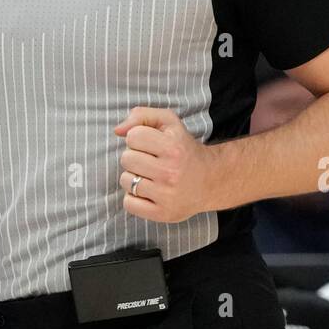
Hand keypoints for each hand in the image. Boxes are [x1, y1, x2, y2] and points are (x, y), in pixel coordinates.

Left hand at [114, 107, 212, 223]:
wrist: (211, 180)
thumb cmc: (183, 148)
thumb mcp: (169, 122)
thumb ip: (142, 115)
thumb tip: (117, 131)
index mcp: (172, 147)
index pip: (133, 136)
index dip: (138, 138)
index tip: (151, 144)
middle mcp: (170, 172)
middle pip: (127, 158)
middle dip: (135, 157)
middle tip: (151, 161)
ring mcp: (166, 195)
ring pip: (126, 180)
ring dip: (134, 177)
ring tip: (150, 176)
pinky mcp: (163, 214)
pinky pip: (129, 203)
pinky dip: (134, 197)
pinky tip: (148, 192)